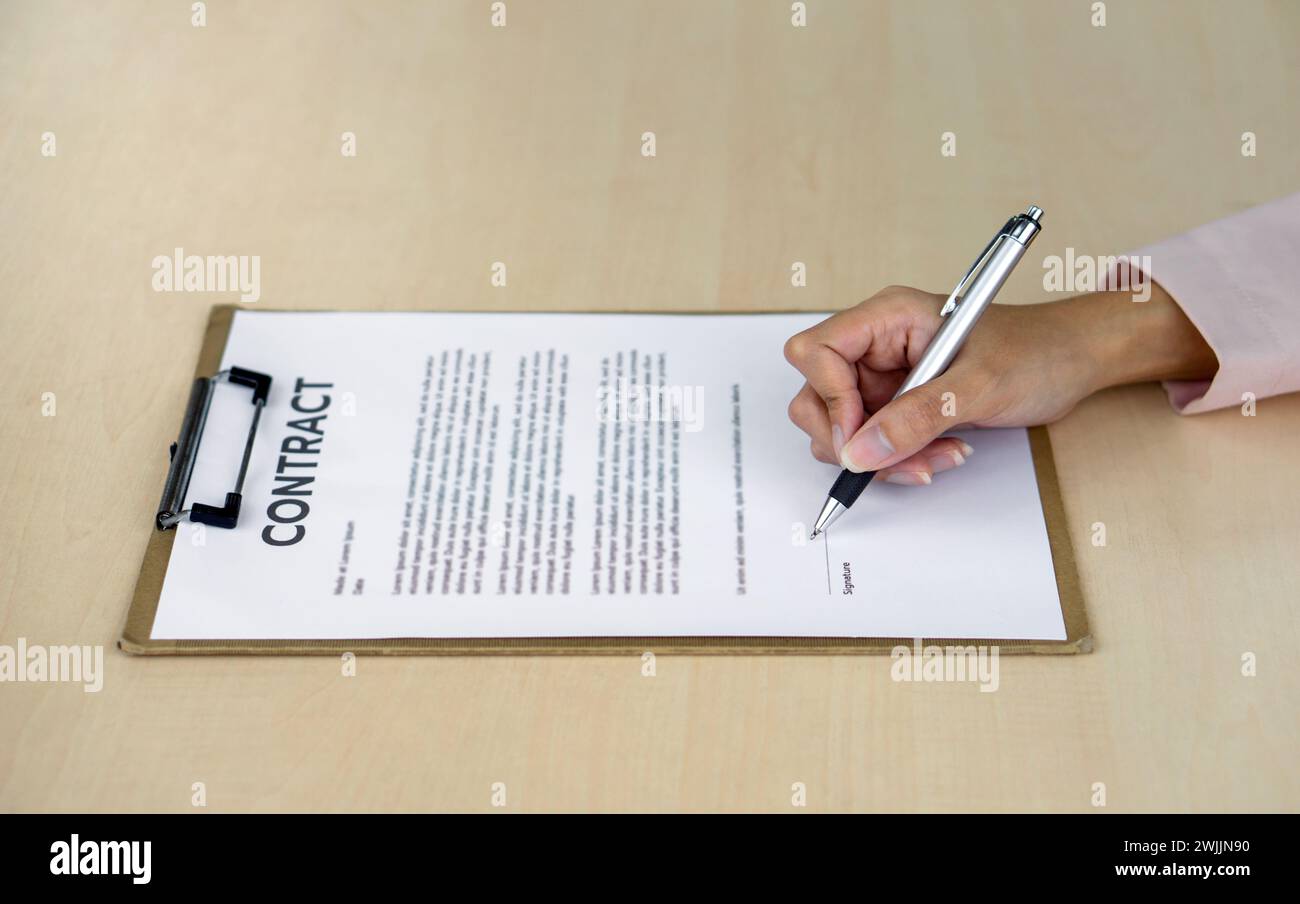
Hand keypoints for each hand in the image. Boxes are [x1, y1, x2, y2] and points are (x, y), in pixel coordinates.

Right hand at [783, 284, 1216, 483]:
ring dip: (882, 457)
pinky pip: (874, 445)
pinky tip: (941, 455)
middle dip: (852, 438)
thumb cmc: (1039, 350)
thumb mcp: (980, 384)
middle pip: (817, 396)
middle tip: (892, 458)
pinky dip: (899, 461)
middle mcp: (877, 346)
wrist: (1076, 363)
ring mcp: (886, 379)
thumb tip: (860, 451)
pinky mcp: (900, 407)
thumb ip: (917, 418)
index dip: (828, 396)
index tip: (860, 434)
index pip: (816, 352)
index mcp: (888, 318)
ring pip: (843, 430)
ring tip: (934, 457)